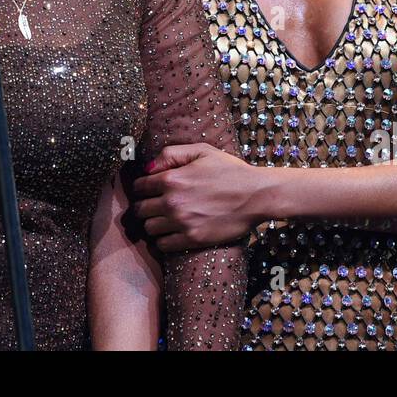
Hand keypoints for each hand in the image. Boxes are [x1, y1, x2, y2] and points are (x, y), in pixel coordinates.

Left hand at [131, 143, 265, 250]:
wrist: (256, 195)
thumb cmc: (230, 170)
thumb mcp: (202, 151)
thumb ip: (171, 154)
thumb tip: (148, 167)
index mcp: (172, 179)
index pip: (139, 187)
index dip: (142, 187)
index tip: (147, 190)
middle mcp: (172, 202)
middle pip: (140, 210)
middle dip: (144, 206)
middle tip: (153, 206)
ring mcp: (182, 222)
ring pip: (149, 229)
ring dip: (153, 224)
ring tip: (163, 220)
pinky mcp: (192, 239)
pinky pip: (163, 245)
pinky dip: (163, 240)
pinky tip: (172, 233)